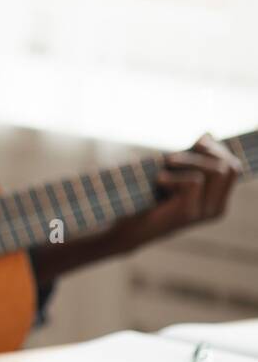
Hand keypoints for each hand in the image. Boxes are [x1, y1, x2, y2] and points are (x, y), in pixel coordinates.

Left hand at [111, 134, 242, 250]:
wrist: (128, 227)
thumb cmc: (149, 197)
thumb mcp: (176, 174)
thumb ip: (194, 158)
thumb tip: (208, 134)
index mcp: (218, 201)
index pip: (233, 168)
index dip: (218, 150)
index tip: (198, 141)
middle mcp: (216, 209)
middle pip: (228, 167)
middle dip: (205, 152)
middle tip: (177, 154)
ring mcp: (204, 213)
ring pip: (215, 171)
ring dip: (189, 160)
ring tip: (167, 163)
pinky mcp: (188, 213)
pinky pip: (194, 181)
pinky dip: (175, 175)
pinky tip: (159, 180)